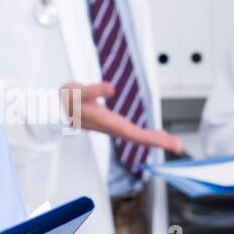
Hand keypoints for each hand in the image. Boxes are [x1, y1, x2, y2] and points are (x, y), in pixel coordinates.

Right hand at [61, 81, 182, 154]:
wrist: (54, 107)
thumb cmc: (66, 99)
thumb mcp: (77, 91)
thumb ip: (93, 89)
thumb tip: (111, 88)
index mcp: (107, 122)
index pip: (133, 133)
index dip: (151, 138)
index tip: (166, 142)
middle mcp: (112, 127)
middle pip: (139, 138)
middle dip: (159, 142)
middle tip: (179, 146)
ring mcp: (113, 127)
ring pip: (137, 137)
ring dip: (155, 140)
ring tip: (173, 142)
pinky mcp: (113, 124)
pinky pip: (134, 133)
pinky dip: (147, 135)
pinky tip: (157, 135)